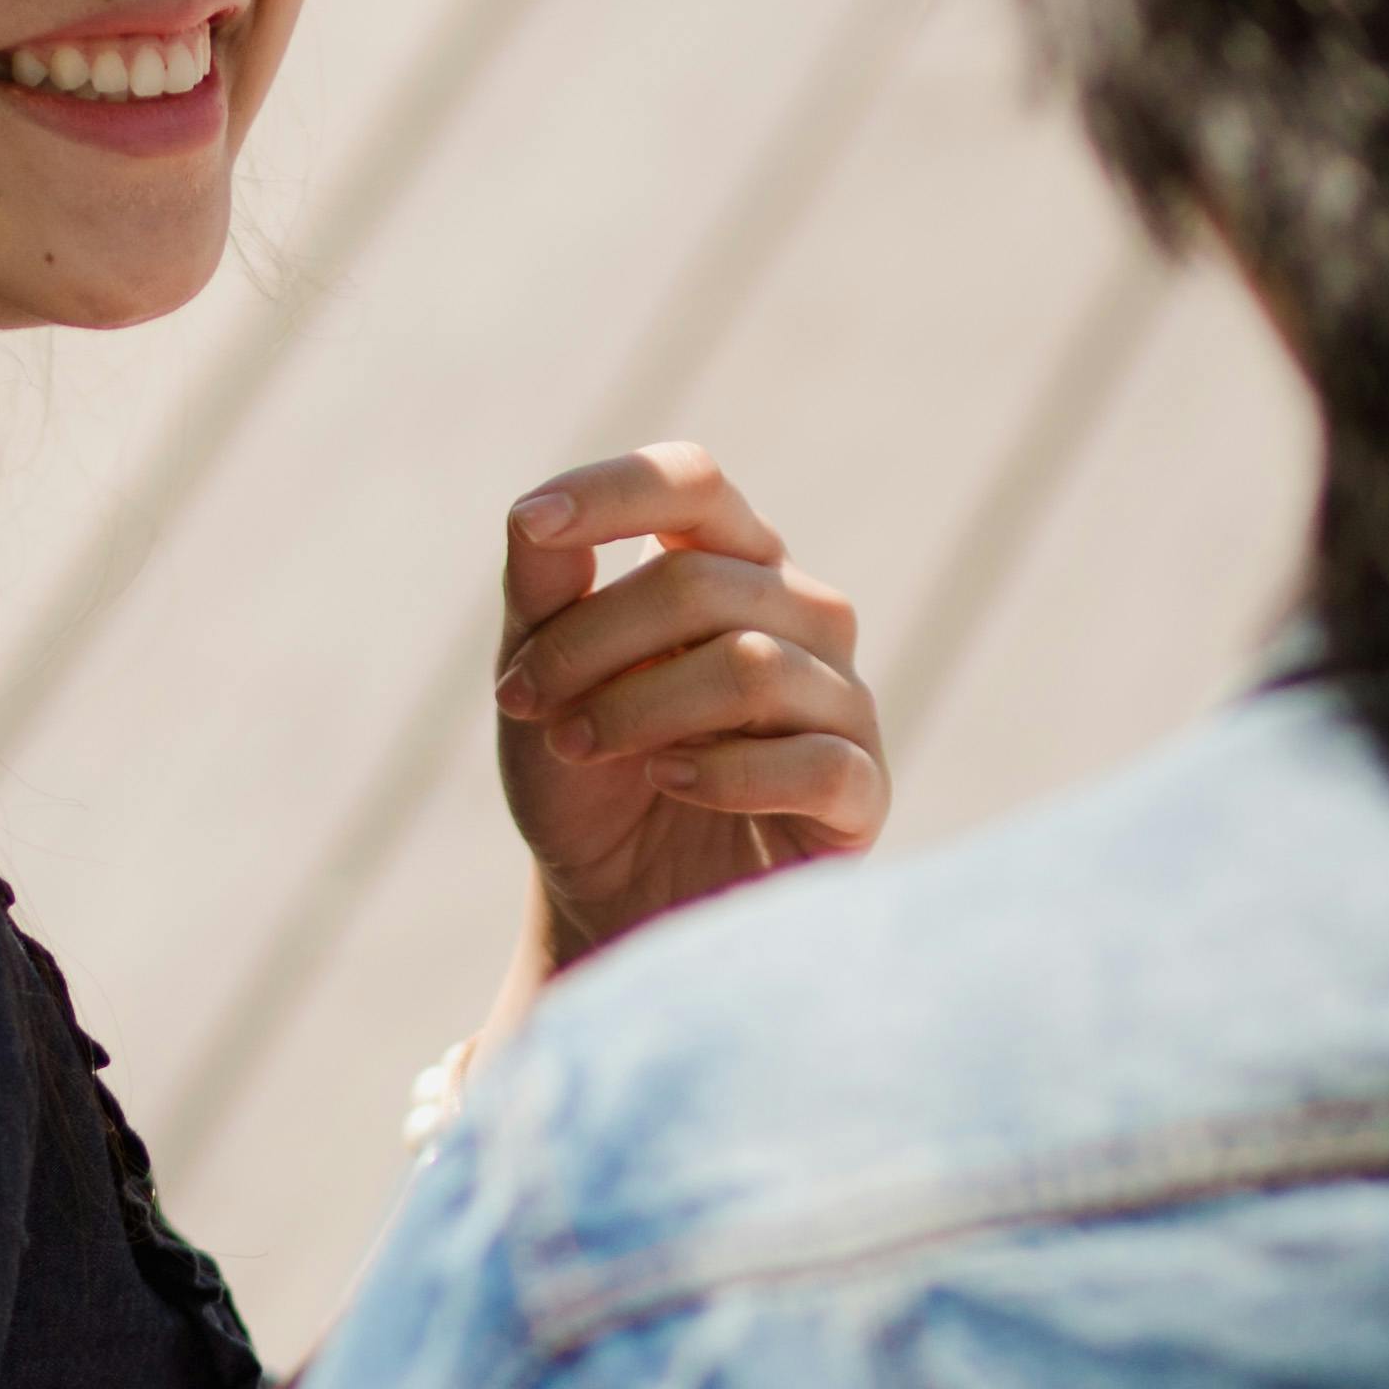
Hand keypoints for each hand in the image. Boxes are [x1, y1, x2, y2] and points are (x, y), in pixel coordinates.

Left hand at [492, 446, 887, 966]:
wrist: (612, 905)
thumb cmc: (583, 777)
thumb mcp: (536, 683)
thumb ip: (542, 595)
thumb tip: (535, 518)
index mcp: (726, 564)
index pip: (694, 483)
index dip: (614, 492)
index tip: (533, 525)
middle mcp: (798, 614)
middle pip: (699, 582)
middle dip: (590, 644)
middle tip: (527, 704)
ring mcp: (840, 699)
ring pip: (752, 666)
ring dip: (640, 709)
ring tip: (579, 745)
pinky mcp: (861, 789)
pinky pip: (813, 760)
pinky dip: (723, 773)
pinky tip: (667, 782)